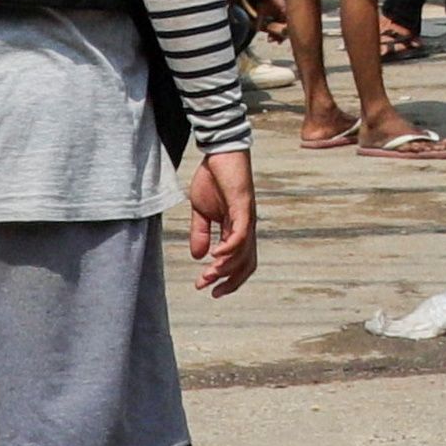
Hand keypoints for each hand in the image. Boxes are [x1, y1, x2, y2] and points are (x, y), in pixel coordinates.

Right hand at [186, 150, 257, 295]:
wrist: (220, 154)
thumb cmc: (214, 179)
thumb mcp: (201, 211)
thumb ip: (201, 233)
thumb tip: (198, 256)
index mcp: (236, 230)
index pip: (237, 261)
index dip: (224, 277)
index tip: (205, 287)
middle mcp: (246, 228)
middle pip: (246, 263)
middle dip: (229, 281)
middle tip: (210, 291)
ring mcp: (247, 218)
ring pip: (244, 252)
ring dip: (226, 267)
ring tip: (209, 275)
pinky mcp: (244, 207)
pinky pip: (241, 233)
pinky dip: (230, 248)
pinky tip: (215, 255)